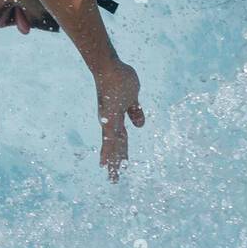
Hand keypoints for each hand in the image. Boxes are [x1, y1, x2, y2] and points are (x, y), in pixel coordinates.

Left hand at [94, 60, 145, 181]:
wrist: (109, 67)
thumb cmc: (120, 78)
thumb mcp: (132, 98)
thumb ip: (134, 111)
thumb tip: (140, 126)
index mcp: (115, 119)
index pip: (119, 140)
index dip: (119, 154)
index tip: (119, 167)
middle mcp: (110, 122)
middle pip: (115, 147)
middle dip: (116, 164)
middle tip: (114, 181)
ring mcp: (108, 120)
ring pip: (112, 146)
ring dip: (113, 162)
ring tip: (112, 177)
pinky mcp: (109, 117)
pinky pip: (110, 137)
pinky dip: (108, 151)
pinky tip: (106, 162)